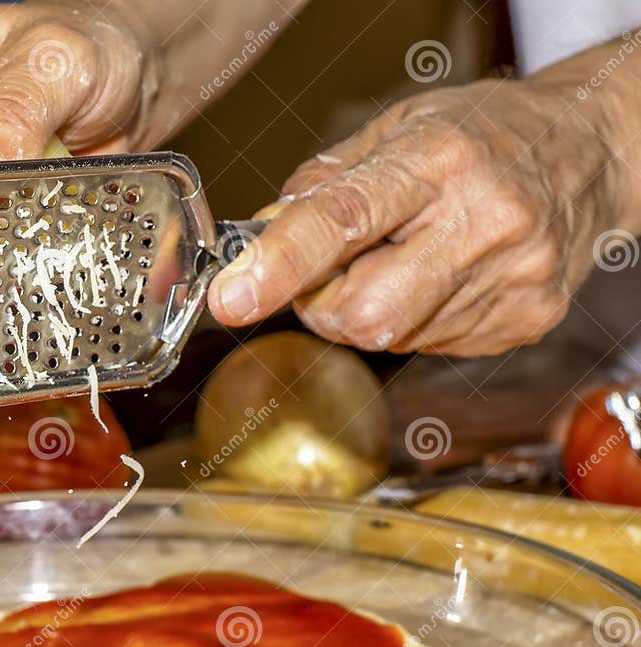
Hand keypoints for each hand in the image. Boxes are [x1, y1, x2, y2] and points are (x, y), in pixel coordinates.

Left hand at [207, 79, 620, 355]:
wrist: (589, 154)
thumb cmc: (483, 134)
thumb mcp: (396, 126)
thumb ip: (321, 184)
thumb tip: (259, 239)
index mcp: (438, 161)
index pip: (342, 219)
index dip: (279, 265)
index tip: (231, 296)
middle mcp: (482, 223)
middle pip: (363, 312)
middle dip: (323, 303)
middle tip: (336, 267)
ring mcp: (511, 280)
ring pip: (391, 337)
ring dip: (369, 308)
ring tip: (406, 257)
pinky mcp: (526, 320)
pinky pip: (429, 345)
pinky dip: (412, 319)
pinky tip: (440, 277)